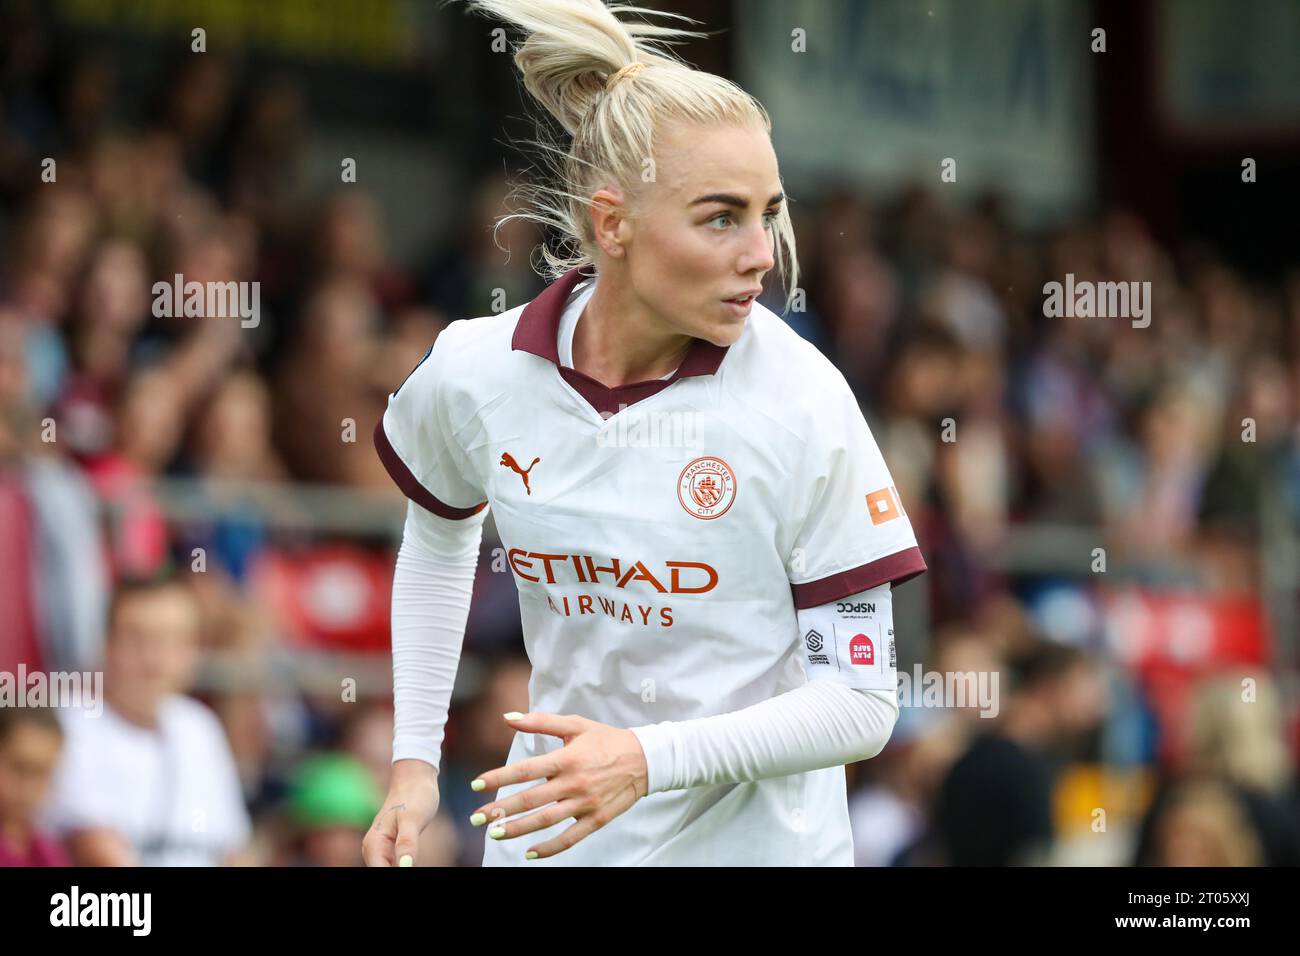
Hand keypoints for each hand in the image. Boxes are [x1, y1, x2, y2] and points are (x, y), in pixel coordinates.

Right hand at [363, 759, 439, 865]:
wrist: (415, 780)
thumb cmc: (414, 795)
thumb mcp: (413, 818)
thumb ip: (407, 843)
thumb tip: (406, 866)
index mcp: (373, 844)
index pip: (381, 872)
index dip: (396, 874)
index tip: (410, 865)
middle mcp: (373, 850)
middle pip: (382, 873)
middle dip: (399, 872)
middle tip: (414, 861)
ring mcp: (381, 850)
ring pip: (388, 870)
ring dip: (402, 868)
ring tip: (413, 856)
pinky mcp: (390, 849)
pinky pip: (395, 866)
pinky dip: (403, 866)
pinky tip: (412, 862)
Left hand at [469, 712, 648, 859]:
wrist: (645, 759)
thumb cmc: (606, 739)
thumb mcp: (575, 725)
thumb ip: (540, 722)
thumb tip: (508, 717)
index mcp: (566, 758)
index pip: (525, 770)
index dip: (498, 778)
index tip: (475, 786)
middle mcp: (574, 782)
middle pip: (531, 799)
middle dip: (500, 810)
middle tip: (476, 819)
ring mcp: (585, 803)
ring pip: (546, 821)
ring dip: (518, 830)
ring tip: (496, 834)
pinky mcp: (596, 819)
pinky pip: (570, 838)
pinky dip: (550, 848)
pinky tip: (530, 853)